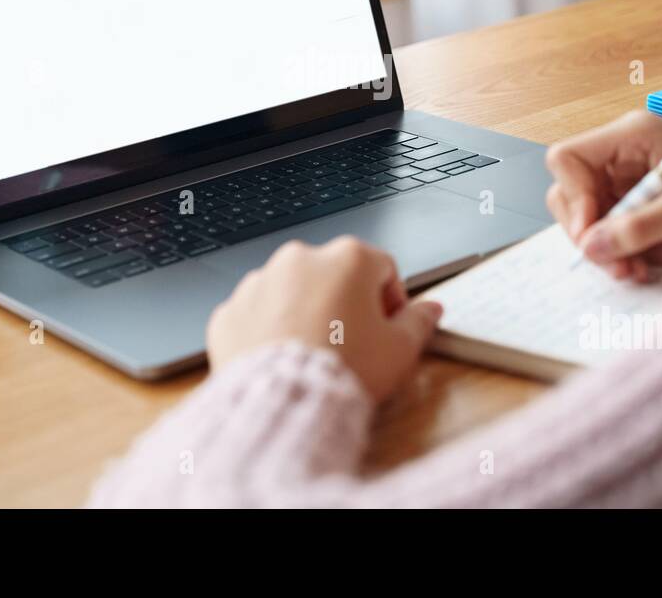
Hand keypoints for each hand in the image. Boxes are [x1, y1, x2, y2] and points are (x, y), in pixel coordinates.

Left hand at [206, 236, 442, 401]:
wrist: (286, 402)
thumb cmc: (346, 371)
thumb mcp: (400, 350)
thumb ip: (419, 322)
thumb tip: (430, 310)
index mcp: (348, 258)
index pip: (382, 268)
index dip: (391, 300)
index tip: (388, 328)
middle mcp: (300, 259)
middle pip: (333, 275)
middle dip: (345, 304)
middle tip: (352, 345)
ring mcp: (260, 282)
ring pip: (291, 292)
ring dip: (304, 313)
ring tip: (314, 354)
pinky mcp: (230, 311)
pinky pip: (256, 315)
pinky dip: (268, 331)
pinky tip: (282, 359)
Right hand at [546, 110, 661, 281]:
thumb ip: (637, 228)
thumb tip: (591, 246)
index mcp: (634, 134)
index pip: (568, 159)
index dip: (573, 197)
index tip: (593, 235)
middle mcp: (625, 154)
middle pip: (573, 194)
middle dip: (595, 234)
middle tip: (622, 265)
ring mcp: (630, 180)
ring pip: (592, 220)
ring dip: (618, 248)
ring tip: (653, 263)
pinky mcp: (639, 204)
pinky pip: (615, 233)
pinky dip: (635, 251)